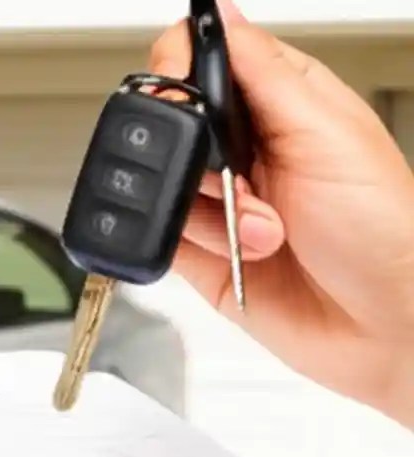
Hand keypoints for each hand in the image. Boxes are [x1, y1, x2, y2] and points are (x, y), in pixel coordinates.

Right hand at [152, 0, 413, 427]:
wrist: (391, 331)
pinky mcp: (202, 254)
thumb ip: (262, 74)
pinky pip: (159, 235)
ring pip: (164, 184)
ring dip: (210, 212)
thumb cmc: (389, 231)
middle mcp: (249, 149)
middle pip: (172, 124)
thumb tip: (219, 12)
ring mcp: (224, 203)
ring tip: (263, 232)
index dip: (182, 71)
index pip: (205, 58)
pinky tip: (239, 255)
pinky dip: (187, 245)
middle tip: (236, 178)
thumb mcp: (328, 134)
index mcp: (283, 103)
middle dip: (197, 157)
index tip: (188, 100)